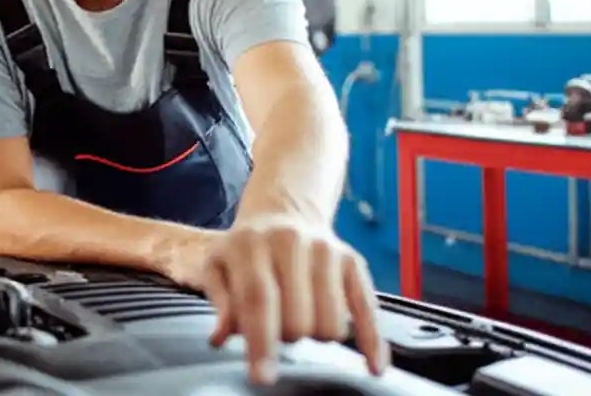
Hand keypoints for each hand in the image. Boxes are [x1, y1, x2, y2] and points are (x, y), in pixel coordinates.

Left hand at [169, 217, 388, 384]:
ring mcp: (326, 249)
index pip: (258, 299)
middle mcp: (291, 241)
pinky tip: (373, 366)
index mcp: (250, 244)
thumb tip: (221, 336)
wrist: (283, 212)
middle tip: (276, 325)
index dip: (261, 342)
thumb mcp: (217, 265)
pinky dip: (372, 341)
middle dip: (285, 337)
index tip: (262, 378)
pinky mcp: (352, 260)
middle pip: (297, 319)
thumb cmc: (244, 250)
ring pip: (330, 322)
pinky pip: (366, 308)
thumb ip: (220, 299)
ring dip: (315, 336)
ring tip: (300, 317)